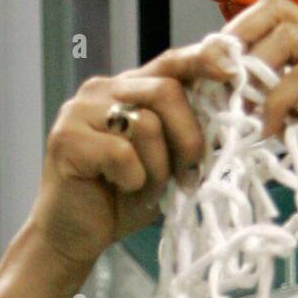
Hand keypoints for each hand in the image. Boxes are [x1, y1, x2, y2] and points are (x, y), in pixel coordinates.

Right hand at [26, 42, 236, 265]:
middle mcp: (102, 90)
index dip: (202, 61)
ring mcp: (80, 112)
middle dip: (188, 137)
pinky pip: (122, 154)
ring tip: (142, 188)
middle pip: (166, 91)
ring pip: (147, 125)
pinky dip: (132, 180)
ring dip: (158, 168)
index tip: (231, 70)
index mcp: (129, 89)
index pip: (170, 63)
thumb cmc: (120, 199)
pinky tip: (120, 189)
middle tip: (187, 173)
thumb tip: (226, 121)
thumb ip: (183, 135)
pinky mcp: (66, 139)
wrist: (74, 237)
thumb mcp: (165, 164)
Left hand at [223, 0, 297, 234]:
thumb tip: (240, 108)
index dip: (235, 39)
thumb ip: (279, 115)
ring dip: (255, 67)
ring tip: (243, 107)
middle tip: (220, 79)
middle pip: (274, 8)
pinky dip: (277, 102)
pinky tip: (270, 131)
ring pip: (286, 33)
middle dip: (237, 39)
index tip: (213, 78)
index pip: (269, 19)